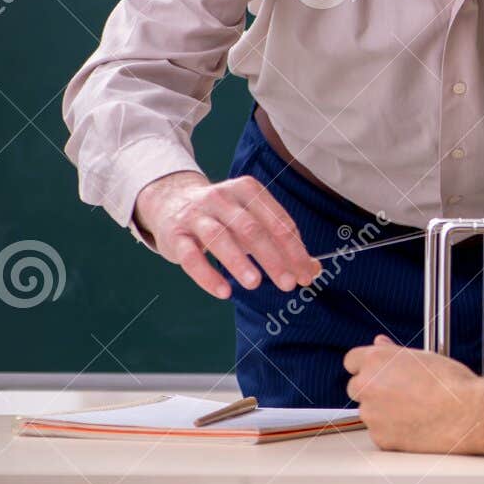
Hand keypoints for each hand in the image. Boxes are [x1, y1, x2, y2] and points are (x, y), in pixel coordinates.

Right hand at [134, 171, 320, 297]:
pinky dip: (207, 275)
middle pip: (252, 229)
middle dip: (273, 258)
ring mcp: (196, 215)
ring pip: (220, 238)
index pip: (278, 222)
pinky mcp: (175, 235)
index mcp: (248, 191)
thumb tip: (312, 270)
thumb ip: (282, 244)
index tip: (305, 274)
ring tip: (255, 284)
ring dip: (239, 262)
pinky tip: (224, 292)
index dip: (295, 250)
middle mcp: (222, 198)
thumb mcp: (253, 221)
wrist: (171, 202)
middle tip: (288, 283)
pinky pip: (191, 257)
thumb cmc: (224, 216)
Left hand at [344, 336, 482, 452]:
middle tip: (400, 392)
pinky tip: (416, 425)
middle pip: (356, 387)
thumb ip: (393, 352)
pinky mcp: (380, 437)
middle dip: (373, 389)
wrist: (468, 413)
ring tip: (416, 410)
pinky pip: (380, 433)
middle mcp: (368, 385)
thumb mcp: (423, 356)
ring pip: (369, 412)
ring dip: (384, 411)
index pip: (352, 360)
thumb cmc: (452, 383)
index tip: (378, 372)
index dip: (367, 367)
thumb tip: (379, 344)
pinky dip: (393, 431)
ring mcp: (371, 413)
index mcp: (376, 360)